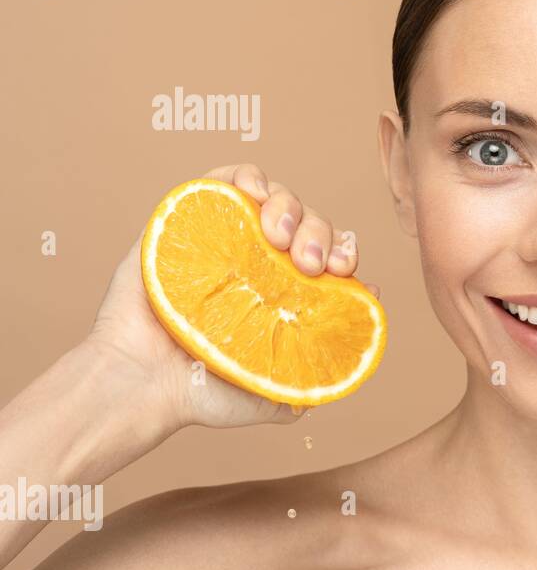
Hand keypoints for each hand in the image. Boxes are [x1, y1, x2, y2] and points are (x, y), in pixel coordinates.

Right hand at [86, 163, 381, 432]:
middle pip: (311, 224)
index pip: (332, 258)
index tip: (343, 270)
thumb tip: (362, 325)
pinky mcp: (189, 220)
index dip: (344, 253)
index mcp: (288, 295)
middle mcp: (263, 264)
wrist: (141, 383)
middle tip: (308, 263)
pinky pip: (225, 180)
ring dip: (289, 207)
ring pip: (276, 198)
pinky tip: (255, 192)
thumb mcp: (277, 393)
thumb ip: (317, 371)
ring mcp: (228, 239)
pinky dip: (247, 176)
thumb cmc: (205, 392)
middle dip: (320, 234)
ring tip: (278, 236)